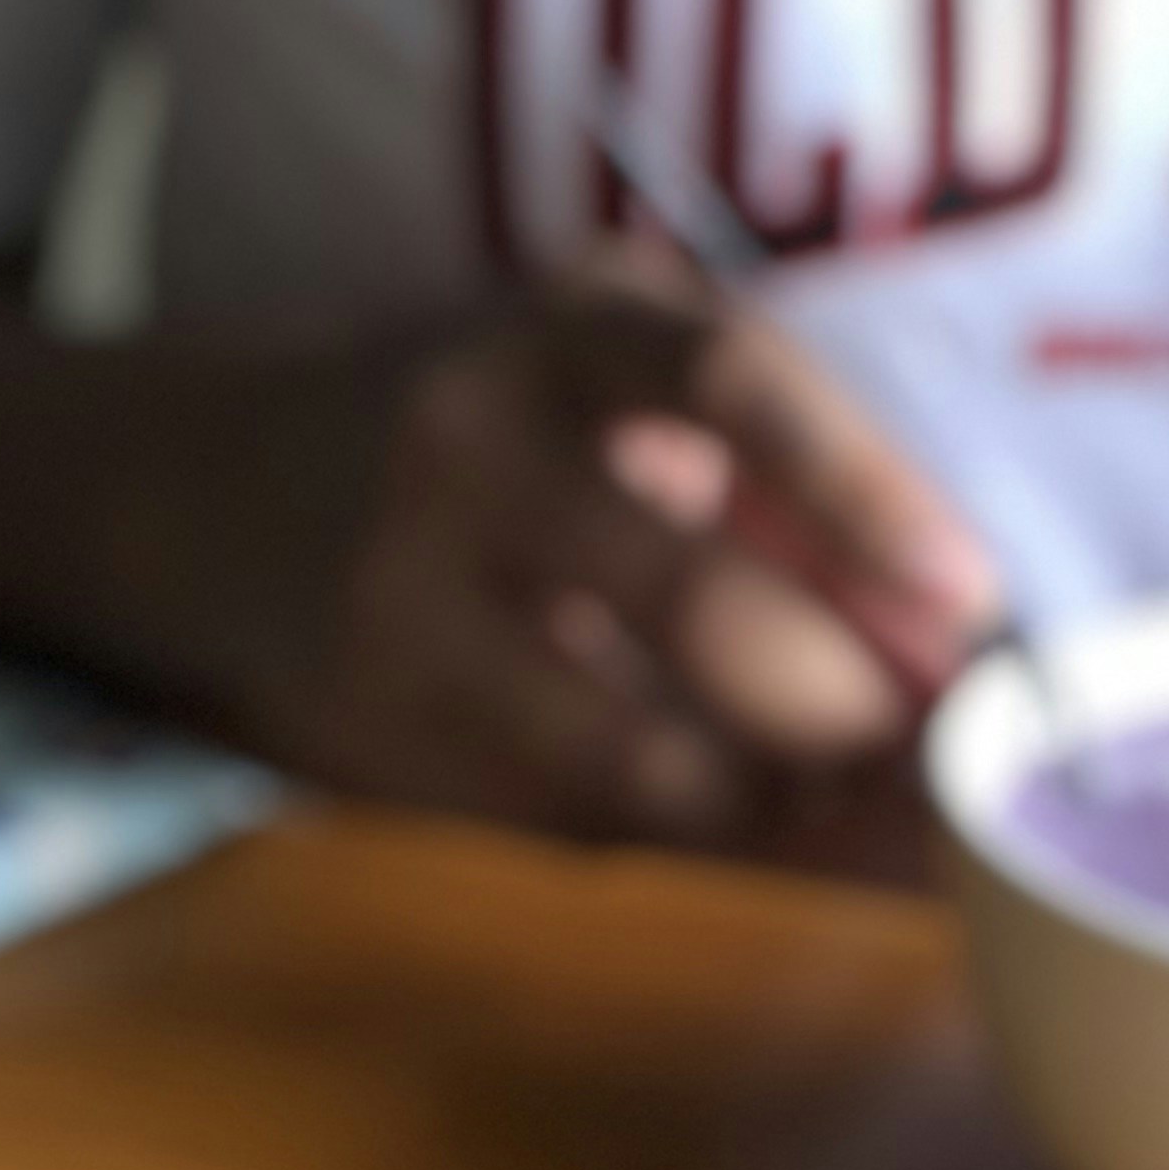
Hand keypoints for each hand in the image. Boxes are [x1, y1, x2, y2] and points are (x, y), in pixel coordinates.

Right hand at [214, 271, 998, 846]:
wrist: (199, 496)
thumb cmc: (480, 438)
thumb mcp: (605, 385)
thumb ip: (766, 490)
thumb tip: (947, 633)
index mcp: (553, 334)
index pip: (731, 384)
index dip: (861, 494)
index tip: (969, 596)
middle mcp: (465, 457)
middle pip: (690, 601)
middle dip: (840, 705)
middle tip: (931, 755)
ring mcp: (405, 615)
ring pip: (627, 758)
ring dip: (764, 805)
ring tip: (839, 805)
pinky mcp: (374, 747)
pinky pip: (563, 825)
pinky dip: (672, 835)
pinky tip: (731, 820)